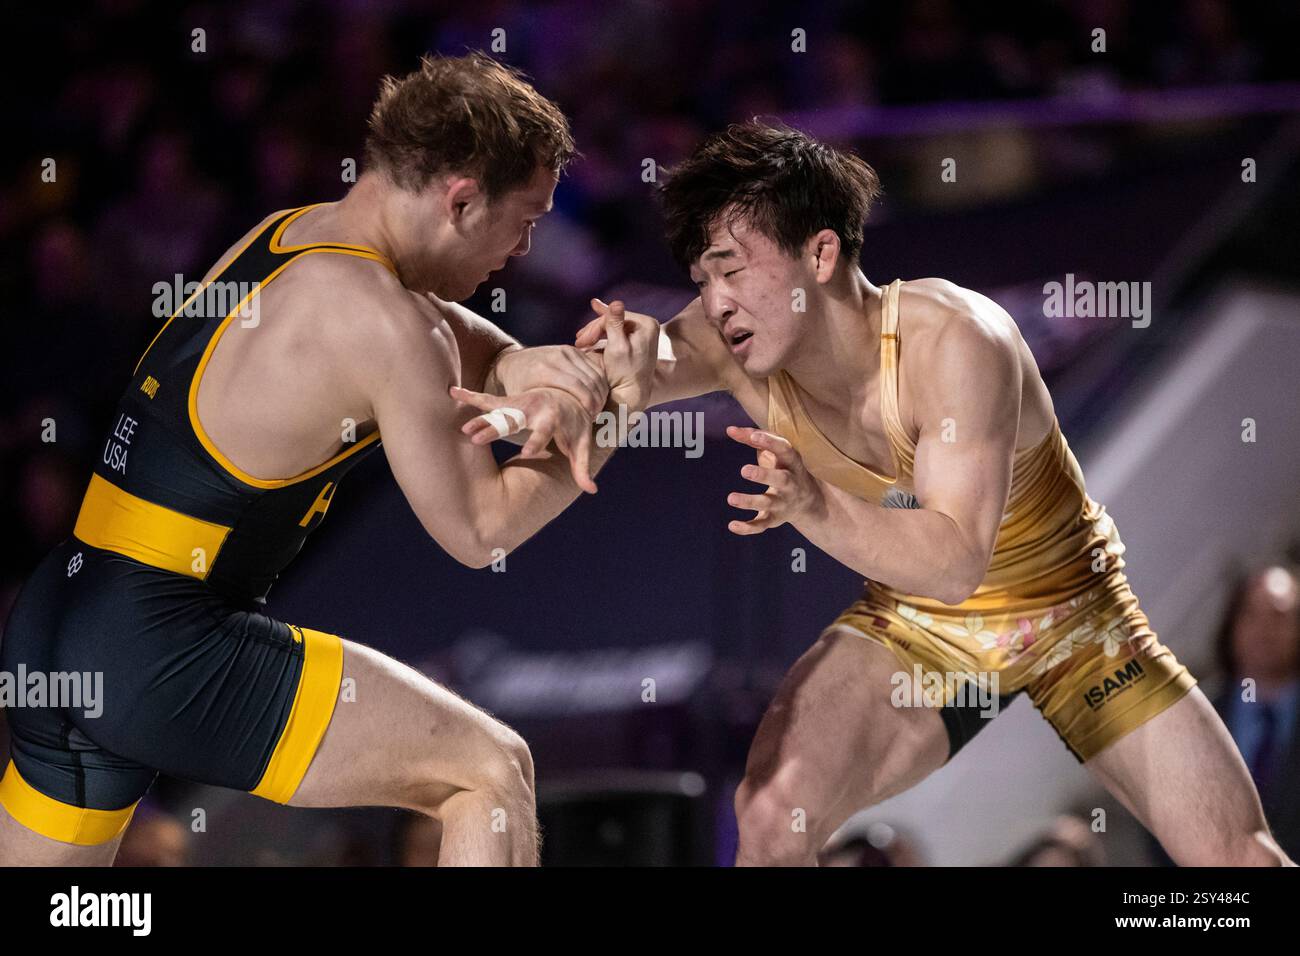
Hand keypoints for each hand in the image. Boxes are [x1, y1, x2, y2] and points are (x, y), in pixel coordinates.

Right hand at [450, 384, 598, 493]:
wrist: (571, 393)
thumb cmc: (576, 424)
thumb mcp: (581, 445)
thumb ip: (582, 467)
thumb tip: (591, 490)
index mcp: (551, 420)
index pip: (543, 433)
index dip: (535, 442)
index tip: (527, 453)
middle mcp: (533, 410)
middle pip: (512, 421)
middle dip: (495, 430)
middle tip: (476, 439)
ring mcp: (520, 404)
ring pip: (496, 411)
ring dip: (479, 419)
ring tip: (463, 429)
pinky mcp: (509, 401)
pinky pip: (488, 400)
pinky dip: (471, 396)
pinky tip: (453, 392)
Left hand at [490, 345, 607, 417]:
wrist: (512, 363)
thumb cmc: (516, 391)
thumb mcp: (520, 407)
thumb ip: (533, 422)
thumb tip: (538, 451)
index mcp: (543, 371)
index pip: (576, 386)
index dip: (588, 404)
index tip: (592, 419)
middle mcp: (555, 357)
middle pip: (588, 380)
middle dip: (597, 399)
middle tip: (598, 415)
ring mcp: (564, 351)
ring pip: (593, 372)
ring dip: (600, 390)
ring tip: (599, 407)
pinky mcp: (570, 349)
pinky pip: (593, 365)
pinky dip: (599, 380)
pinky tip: (598, 394)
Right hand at [578, 299, 659, 412]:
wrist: (632, 395)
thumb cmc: (624, 373)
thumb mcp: (617, 347)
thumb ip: (615, 324)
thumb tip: (616, 301)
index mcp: (646, 324)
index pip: (614, 317)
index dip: (594, 327)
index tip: (580, 340)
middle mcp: (648, 326)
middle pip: (614, 321)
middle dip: (594, 330)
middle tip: (579, 341)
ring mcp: (643, 334)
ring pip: (613, 327)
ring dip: (596, 334)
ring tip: (582, 343)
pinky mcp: (637, 342)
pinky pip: (617, 334)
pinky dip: (603, 338)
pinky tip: (591, 340)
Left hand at [725, 426, 824, 534]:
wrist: (808, 501)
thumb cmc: (783, 467)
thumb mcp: (774, 452)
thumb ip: (753, 438)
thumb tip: (730, 429)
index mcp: (792, 463)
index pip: (784, 450)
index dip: (770, 442)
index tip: (754, 436)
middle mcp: (790, 483)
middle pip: (781, 480)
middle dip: (764, 476)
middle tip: (744, 470)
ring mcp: (783, 503)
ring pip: (768, 503)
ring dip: (750, 501)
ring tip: (731, 498)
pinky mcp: (774, 519)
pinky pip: (762, 525)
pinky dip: (748, 528)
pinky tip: (732, 525)